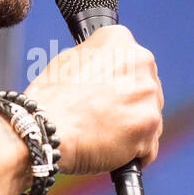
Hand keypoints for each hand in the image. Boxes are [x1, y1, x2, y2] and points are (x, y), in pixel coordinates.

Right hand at [24, 25, 163, 174]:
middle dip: (129, 106)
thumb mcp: (67, 61)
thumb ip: (95, 58)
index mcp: (120, 41)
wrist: (44, 131)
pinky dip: (133, 153)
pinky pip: (148, 146)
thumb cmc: (50, 100)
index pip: (134, 63)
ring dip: (132, 130)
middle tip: (103, 117)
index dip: (119, 83)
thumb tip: (104, 65)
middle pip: (146, 90)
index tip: (108, 94)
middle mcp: (141, 63)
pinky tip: (110, 149)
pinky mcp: (149, 125)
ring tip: (102, 134)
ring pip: (149, 118)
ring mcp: (148, 95)